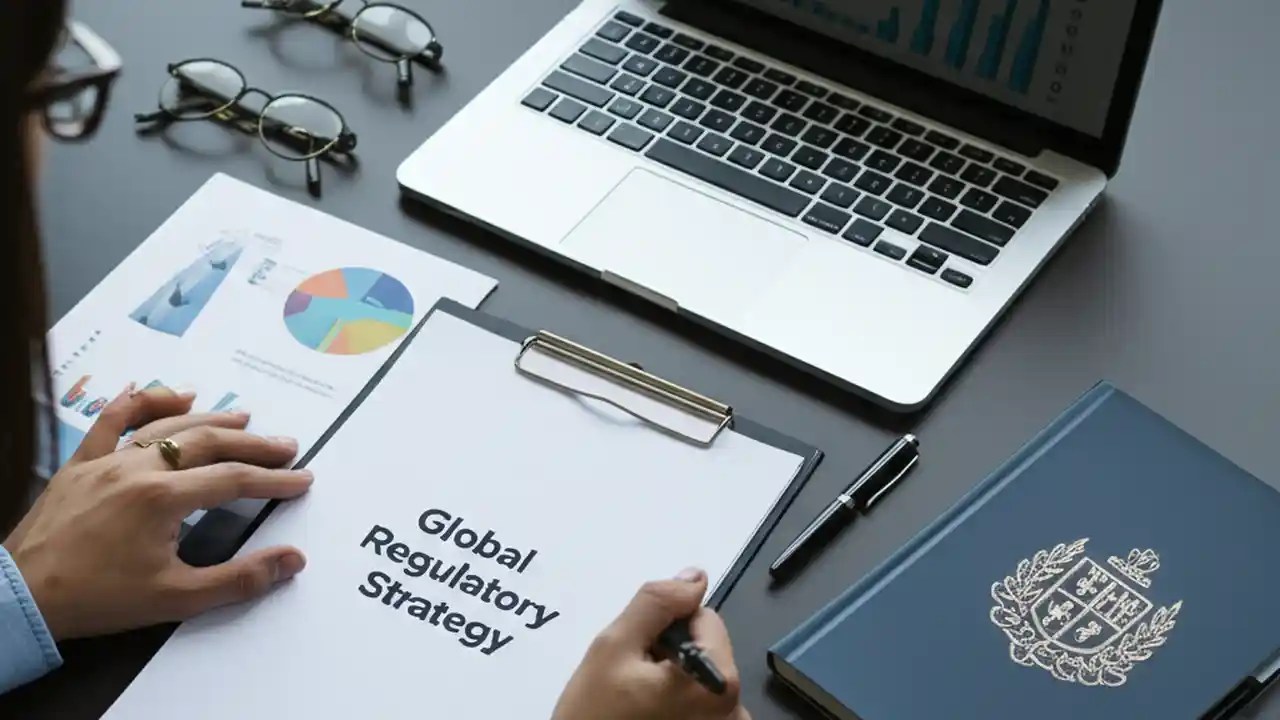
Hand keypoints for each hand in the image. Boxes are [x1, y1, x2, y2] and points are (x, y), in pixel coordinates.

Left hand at [3, 385, 313, 639]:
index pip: (233, 480)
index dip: (274, 480)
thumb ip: (239, 578)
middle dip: (253, 445)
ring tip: (242, 418)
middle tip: (285, 445)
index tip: (302, 479)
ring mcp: (106, 461)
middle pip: (208, 444)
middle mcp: (137, 468)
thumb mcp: (176, 598)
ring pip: (167, 426)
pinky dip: (140, 402)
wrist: (20, 598)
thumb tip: (292, 560)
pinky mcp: (79, 464)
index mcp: (162, 498)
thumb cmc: (97, 599)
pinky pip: (110, 421)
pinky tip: (166, 394)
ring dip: (209, 419)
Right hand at [552, 568, 749, 719]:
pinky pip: (703, 710)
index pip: (704, 618)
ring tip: (638, 706)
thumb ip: (655, 604)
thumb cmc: (594, 717)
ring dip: (674, 684)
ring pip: (703, 680)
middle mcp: (735, 710)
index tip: (639, 657)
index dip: (665, 628)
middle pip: (707, 651)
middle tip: (633, 683)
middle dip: (671, 657)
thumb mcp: (613, 647)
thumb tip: (694, 577)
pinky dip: (680, 710)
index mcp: (719, 680)